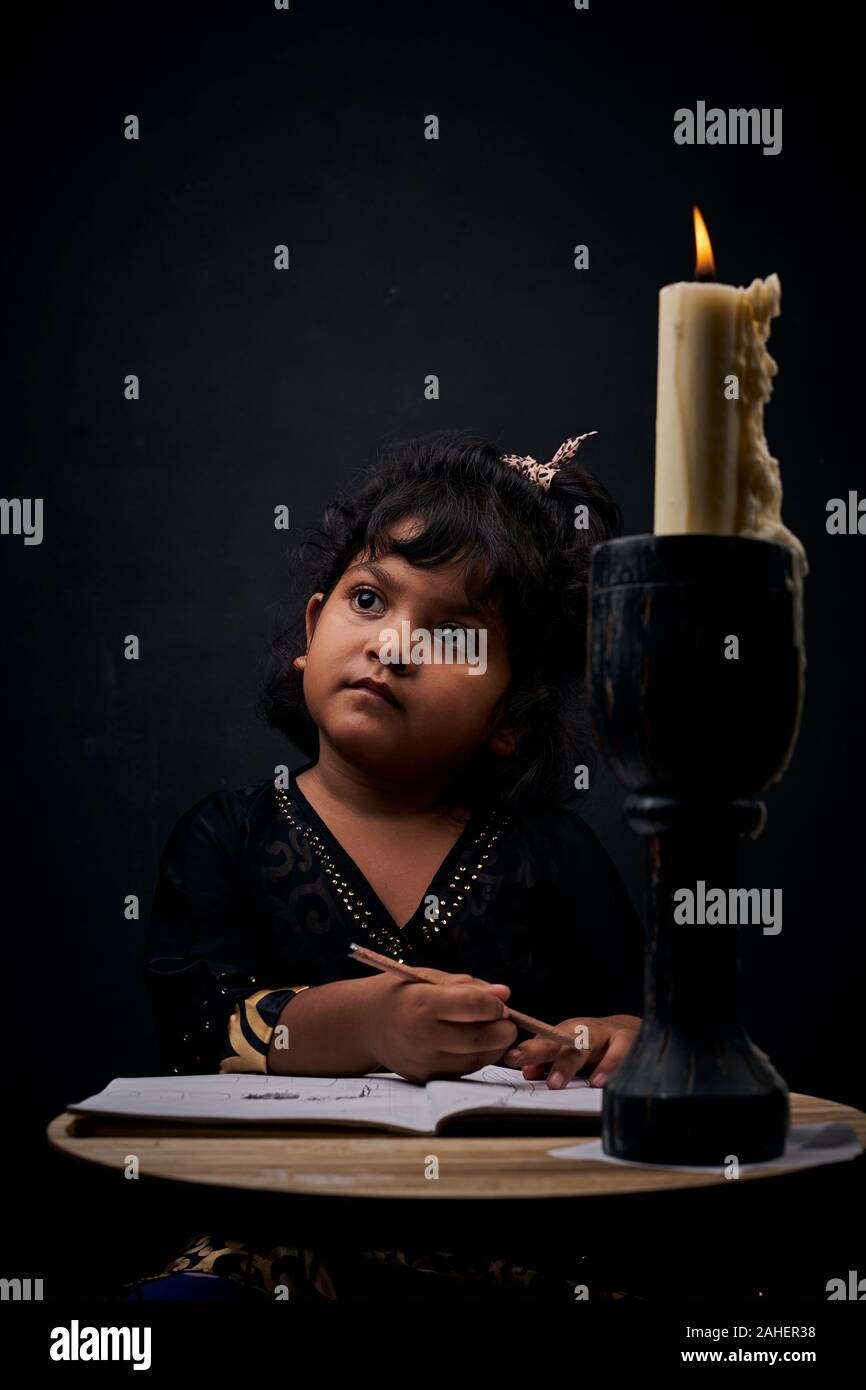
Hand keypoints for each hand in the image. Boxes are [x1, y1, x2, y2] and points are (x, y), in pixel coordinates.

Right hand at [363, 966, 518, 1084]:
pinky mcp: (425, 1078)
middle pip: (481, 1038)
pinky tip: (471, 1043)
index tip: (498, 1001)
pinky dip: (476, 1057)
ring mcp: (423, 1061)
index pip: (473, 1005)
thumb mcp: (428, 977)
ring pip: (477, 1059)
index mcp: (422, 1003)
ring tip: (489, 1029)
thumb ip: (467, 985)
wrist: (363, 1023)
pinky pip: (463, 1070)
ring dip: (494, 1046)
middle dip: (504, 1029)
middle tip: (504, 1018)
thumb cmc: (399, 993)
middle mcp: (421, 1036)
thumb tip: (504, 994)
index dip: (494, 1004)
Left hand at [503, 1014, 640, 1089]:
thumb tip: (527, 1072)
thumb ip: (549, 1060)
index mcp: (567, 1031)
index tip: (511, 1058)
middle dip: (540, 1051)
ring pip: (585, 1045)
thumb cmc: (596, 1043)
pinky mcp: (628, 1039)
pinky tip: (599, 1082)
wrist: (634, 1030)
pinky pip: (618, 1052)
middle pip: (559, 1039)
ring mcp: (606, 1033)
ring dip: (568, 1064)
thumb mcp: (571, 1049)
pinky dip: (608, 1066)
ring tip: (554, 1083)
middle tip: (525, 1069)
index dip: (528, 1049)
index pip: (544, 1039)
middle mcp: (584, 1030)